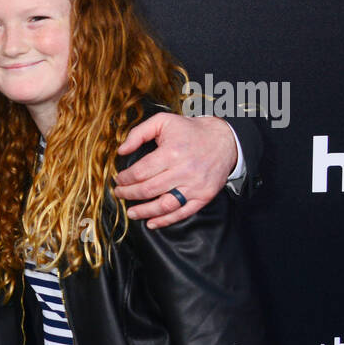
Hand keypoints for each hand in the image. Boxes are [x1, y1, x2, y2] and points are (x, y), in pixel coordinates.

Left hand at [113, 113, 237, 228]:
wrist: (224, 140)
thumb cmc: (190, 131)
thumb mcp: (163, 121)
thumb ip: (139, 133)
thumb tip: (121, 150)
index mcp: (172, 152)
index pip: (140, 172)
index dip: (125, 178)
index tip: (119, 180)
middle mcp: (183, 171)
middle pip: (148, 189)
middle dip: (129, 194)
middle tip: (119, 194)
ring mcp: (195, 186)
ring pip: (164, 205)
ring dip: (144, 211)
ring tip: (131, 212)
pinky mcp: (204, 196)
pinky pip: (182, 213)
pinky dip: (165, 221)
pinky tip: (152, 222)